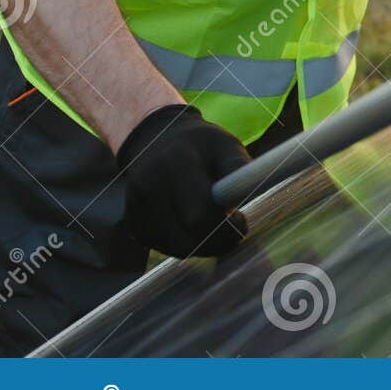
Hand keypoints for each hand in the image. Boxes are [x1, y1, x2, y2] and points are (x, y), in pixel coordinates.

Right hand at [115, 103, 250, 257]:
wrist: (157, 141)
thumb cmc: (201, 146)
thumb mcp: (226, 144)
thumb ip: (239, 166)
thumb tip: (256, 185)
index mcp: (175, 163)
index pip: (200, 213)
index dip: (227, 227)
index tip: (241, 219)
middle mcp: (149, 186)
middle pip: (189, 238)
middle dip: (220, 239)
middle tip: (235, 226)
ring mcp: (136, 208)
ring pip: (180, 248)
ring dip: (205, 243)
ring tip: (215, 218)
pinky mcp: (134, 225)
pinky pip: (168, 247)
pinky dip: (188, 241)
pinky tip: (193, 221)